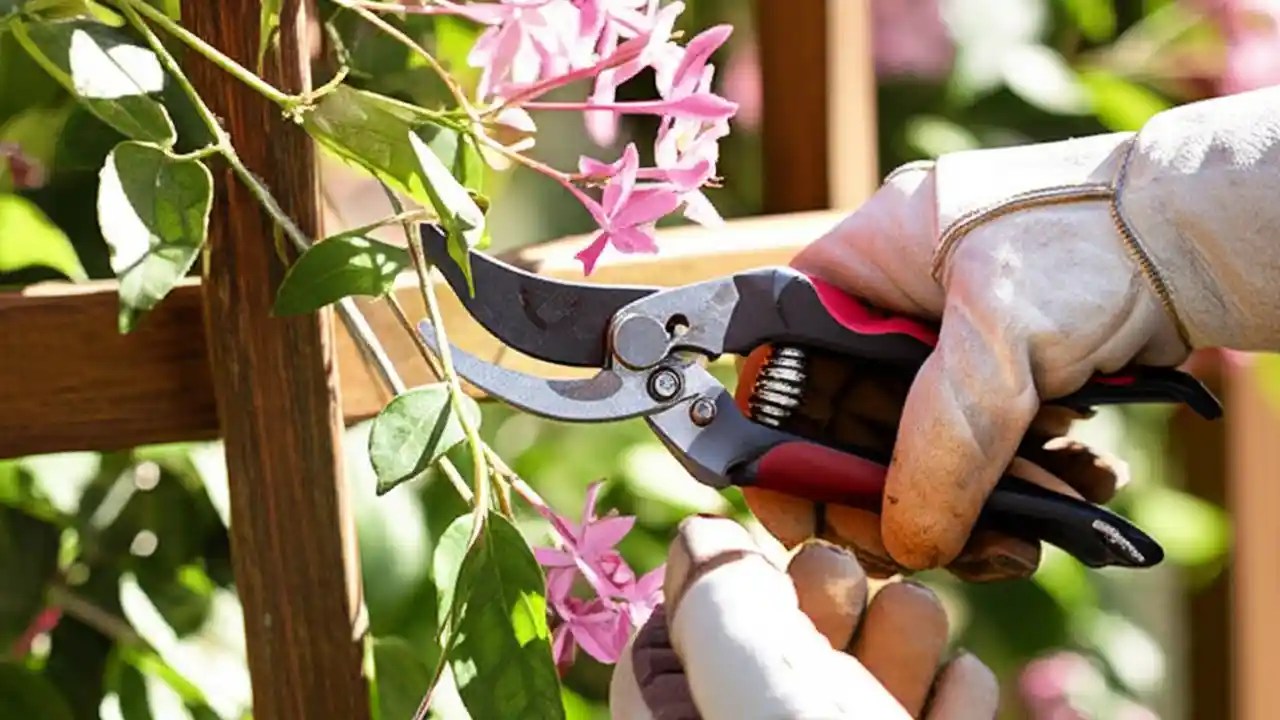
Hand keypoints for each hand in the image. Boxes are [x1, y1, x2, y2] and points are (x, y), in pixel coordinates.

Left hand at [608, 516, 997, 719]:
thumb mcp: (756, 678)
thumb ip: (720, 597)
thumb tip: (700, 534)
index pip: (685, 630)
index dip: (730, 578)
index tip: (768, 545)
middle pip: (791, 639)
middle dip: (831, 595)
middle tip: (845, 579)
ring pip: (870, 668)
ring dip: (900, 630)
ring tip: (915, 618)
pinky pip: (932, 709)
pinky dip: (949, 692)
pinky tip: (958, 679)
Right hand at [736, 149, 1186, 577]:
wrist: (1199, 234)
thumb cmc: (1091, 239)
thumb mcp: (1000, 334)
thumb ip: (944, 437)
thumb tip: (909, 542)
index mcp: (852, 270)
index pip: (780, 371)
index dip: (782, 449)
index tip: (815, 517)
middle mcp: (885, 311)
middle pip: (850, 429)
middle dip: (905, 495)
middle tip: (956, 543)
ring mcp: (944, 346)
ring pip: (922, 452)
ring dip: (980, 499)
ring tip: (1047, 517)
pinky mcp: (1000, 375)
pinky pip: (982, 451)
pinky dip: (1024, 483)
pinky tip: (1079, 482)